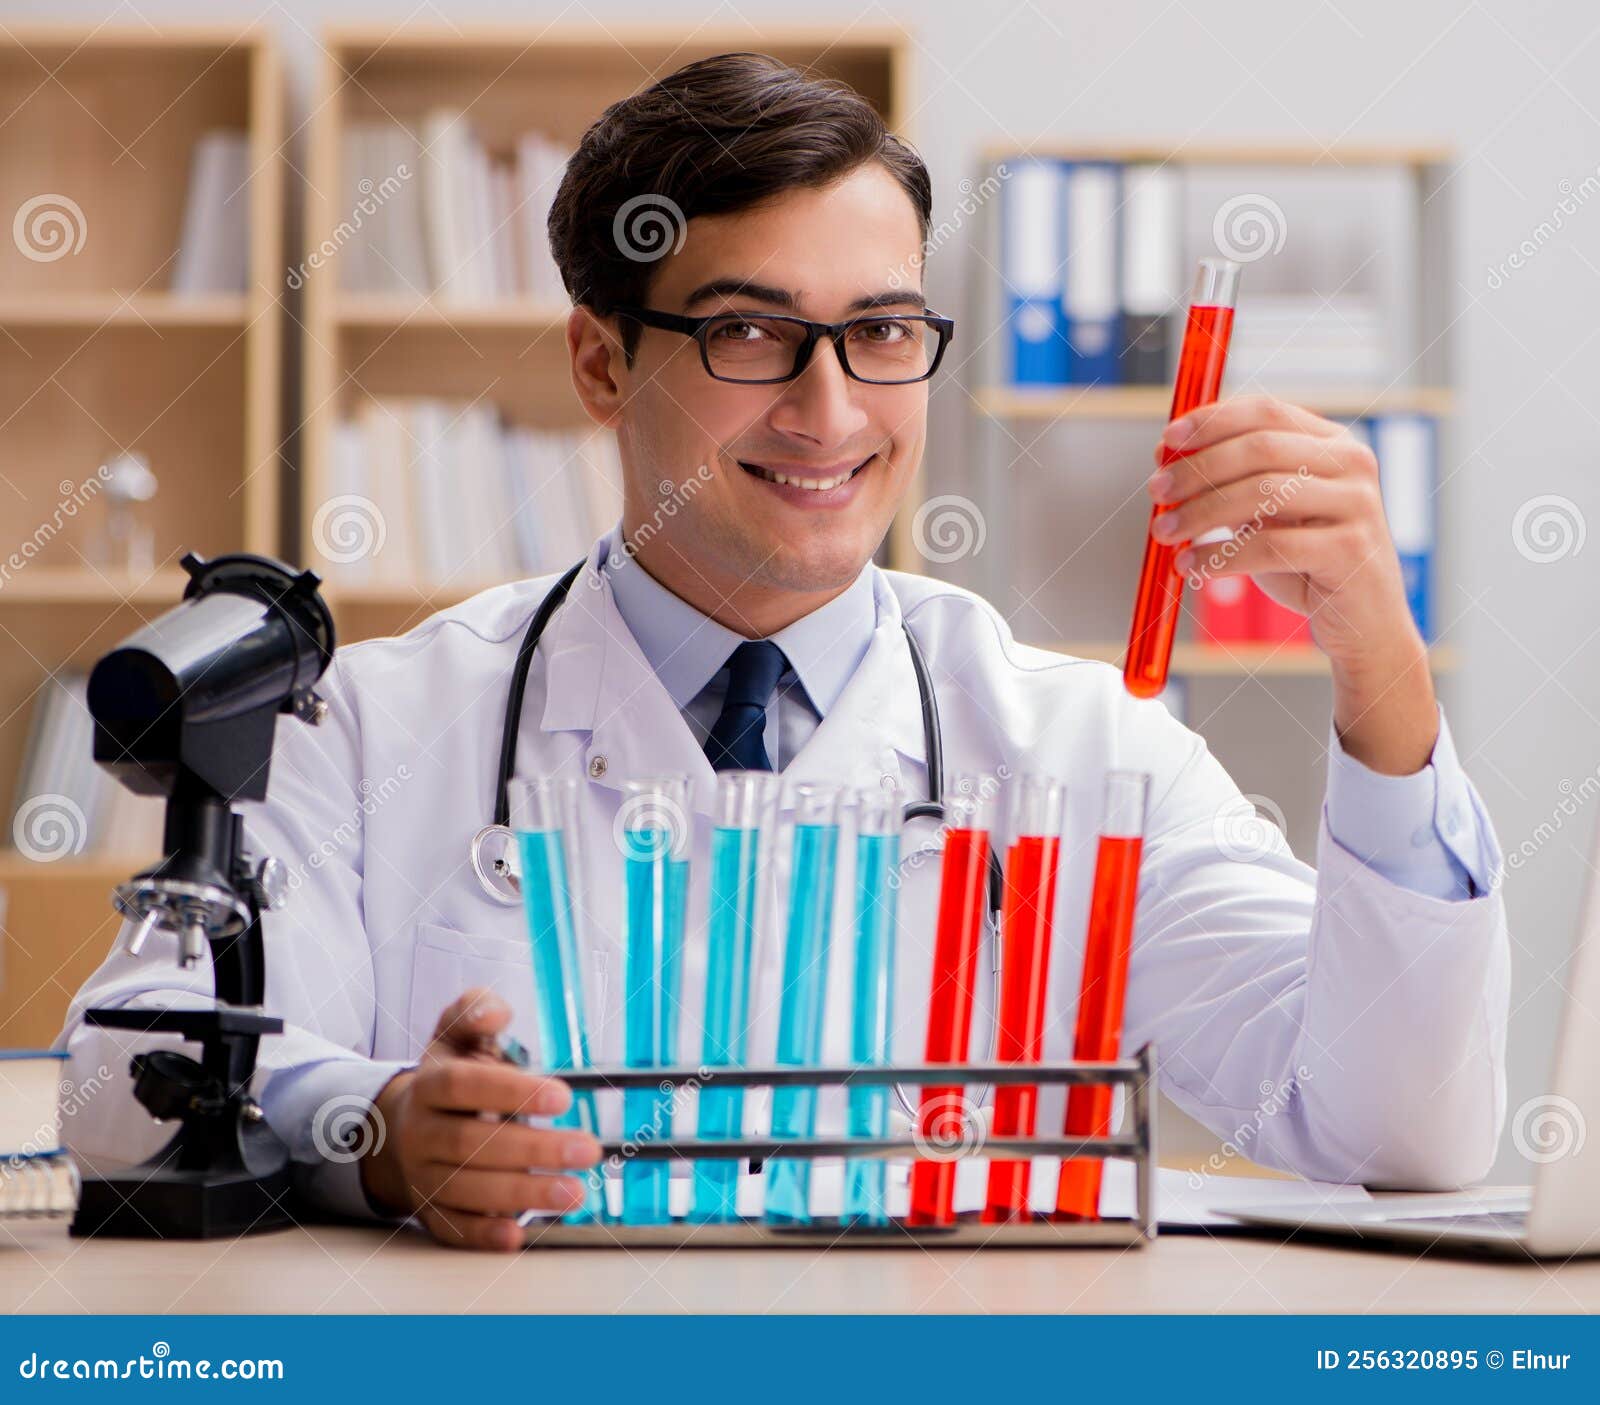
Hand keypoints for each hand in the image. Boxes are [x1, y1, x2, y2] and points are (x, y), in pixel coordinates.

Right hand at [359, 987, 601, 1250]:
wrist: (399, 1131)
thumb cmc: (448, 1079)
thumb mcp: (454, 1035)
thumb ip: (475, 1010)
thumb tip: (497, 1014)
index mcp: (429, 1086)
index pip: (463, 1087)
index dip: (511, 1091)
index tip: (563, 1096)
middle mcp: (420, 1133)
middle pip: (470, 1143)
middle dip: (532, 1150)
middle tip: (587, 1150)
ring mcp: (422, 1176)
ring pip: (466, 1189)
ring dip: (522, 1194)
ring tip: (574, 1192)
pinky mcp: (429, 1212)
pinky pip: (453, 1228)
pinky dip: (484, 1235)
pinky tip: (519, 1234)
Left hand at [1148, 394, 1437, 774]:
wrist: (1362, 623)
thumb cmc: (1306, 565)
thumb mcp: (1264, 516)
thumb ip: (1227, 483)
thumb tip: (1166, 459)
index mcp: (1332, 442)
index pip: (1265, 411)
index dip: (1211, 421)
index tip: (1167, 441)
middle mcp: (1352, 463)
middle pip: (1259, 448)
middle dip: (1197, 469)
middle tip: (1156, 491)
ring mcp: (1357, 504)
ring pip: (1262, 494)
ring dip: (1201, 513)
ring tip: (1165, 533)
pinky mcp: (1350, 550)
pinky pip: (1269, 546)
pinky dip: (1219, 556)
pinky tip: (1190, 566)